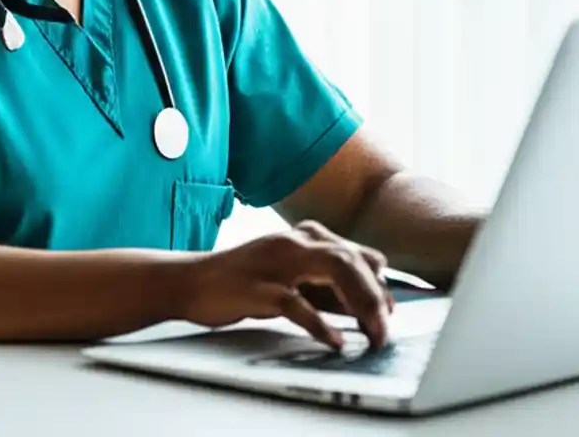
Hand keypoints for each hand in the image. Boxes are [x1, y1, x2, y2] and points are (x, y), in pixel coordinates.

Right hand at [178, 221, 392, 349]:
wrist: (189, 281)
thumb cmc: (241, 282)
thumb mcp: (289, 278)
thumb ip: (322, 286)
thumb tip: (361, 306)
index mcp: (304, 237)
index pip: (356, 253)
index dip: (378, 283)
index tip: (389, 311)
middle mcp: (294, 242)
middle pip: (351, 260)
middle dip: (376, 296)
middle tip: (384, 329)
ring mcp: (276, 262)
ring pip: (334, 270)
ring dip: (361, 304)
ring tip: (372, 333)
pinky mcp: (258, 288)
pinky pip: (297, 304)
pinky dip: (320, 324)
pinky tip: (335, 341)